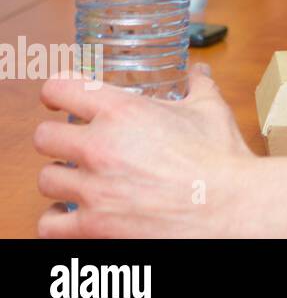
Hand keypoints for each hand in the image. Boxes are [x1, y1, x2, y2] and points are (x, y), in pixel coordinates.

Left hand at [35, 65, 253, 236]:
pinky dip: (57, 218)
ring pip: (45, 178)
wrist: (232, 205)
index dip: (56, 91)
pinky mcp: (95, 226)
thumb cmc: (222, 157)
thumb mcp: (211, 109)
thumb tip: (198, 71)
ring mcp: (94, 189)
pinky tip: (72, 211)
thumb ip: (199, 85)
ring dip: (61, 177)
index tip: (58, 98)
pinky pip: (49, 223)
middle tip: (74, 142)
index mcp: (124, 112)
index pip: (61, 88)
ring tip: (79, 177)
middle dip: (58, 138)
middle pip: (44, 136)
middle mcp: (100, 147)